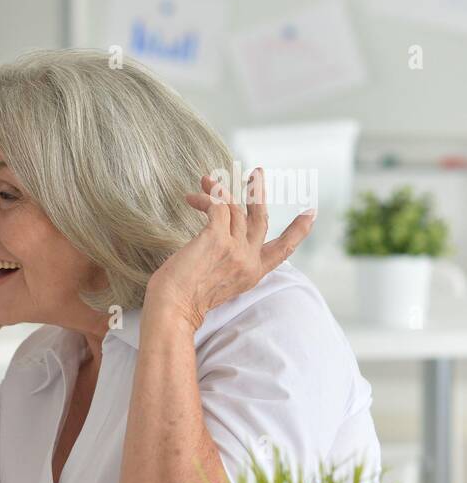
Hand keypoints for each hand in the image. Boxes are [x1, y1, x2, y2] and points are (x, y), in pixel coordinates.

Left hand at [146, 167, 314, 331]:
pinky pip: (218, 206)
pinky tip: (193, 198)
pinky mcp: (217, 239)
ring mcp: (235, 250)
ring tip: (207, 179)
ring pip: (236, 208)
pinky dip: (207, 197)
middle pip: (261, 219)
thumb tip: (216, 241)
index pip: (282, 251)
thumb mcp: (217, 284)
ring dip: (220, 189)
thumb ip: (226, 265)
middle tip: (257, 172)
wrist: (172, 310)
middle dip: (259, 193)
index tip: (311, 214)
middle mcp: (248, 261)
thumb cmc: (182, 301)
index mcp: (252, 275)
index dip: (298, 231)